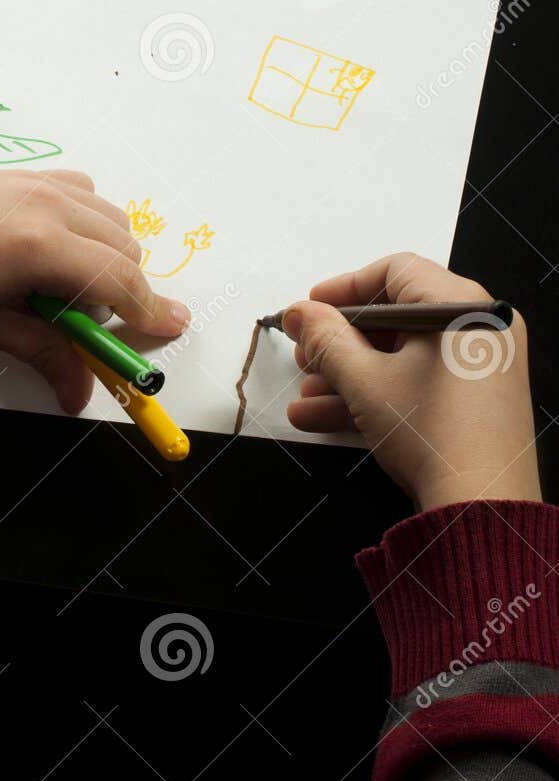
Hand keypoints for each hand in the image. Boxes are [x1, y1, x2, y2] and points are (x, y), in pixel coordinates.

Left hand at [0, 168, 189, 412]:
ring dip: (105, 255)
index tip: (170, 329)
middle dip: (119, 291)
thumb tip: (79, 391)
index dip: (150, 311)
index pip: (121, 281)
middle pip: (125, 249)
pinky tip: (50, 249)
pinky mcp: (24, 173)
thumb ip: (45, 354)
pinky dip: (87, 222)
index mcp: (40, 245)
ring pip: (110, 218)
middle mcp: (49, 205)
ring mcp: (38, 182)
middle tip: (78, 323)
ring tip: (57, 288)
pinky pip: (83, 193)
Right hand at [284, 253, 541, 512]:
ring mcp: (482, 366)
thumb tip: (299, 313)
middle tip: (304, 357)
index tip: (310, 310)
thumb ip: (326, 339)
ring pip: (405, 354)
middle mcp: (480, 327)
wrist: (482, 508)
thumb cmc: (431, 433)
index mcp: (463, 305)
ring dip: (349, 374)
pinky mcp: (478, 400)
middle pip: (398, 315)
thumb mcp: (365, 381)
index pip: (397, 272)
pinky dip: (380, 392)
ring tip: (306, 397)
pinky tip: (326, 416)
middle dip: (341, 341)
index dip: (345, 288)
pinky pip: (422, 380)